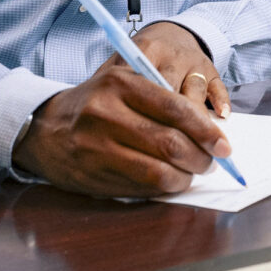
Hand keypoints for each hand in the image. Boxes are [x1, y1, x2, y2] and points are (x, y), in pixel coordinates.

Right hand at [13, 23, 232, 196]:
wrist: (46, 127)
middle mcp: (105, 113)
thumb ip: (162, 99)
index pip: (176, 108)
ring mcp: (96, 147)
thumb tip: (209, 129)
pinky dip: (163, 188)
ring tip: (192, 174)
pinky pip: (140, 187)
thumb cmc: (97, 104)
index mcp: (120, 82)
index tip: (224, 144)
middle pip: (170, 142)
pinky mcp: (92, 175)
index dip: (206, 130)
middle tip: (211, 162)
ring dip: (184, 177)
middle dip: (200, 157)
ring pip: (157, 170)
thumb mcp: (124, 84)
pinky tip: (169, 182)